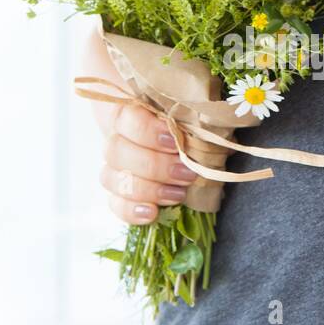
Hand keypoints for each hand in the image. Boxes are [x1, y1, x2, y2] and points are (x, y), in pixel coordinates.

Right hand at [99, 105, 197, 223]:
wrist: (176, 143)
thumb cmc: (185, 124)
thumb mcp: (190, 113)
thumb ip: (193, 116)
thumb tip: (213, 127)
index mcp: (133, 111)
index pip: (126, 119)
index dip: (147, 131)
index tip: (175, 141)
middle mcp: (117, 137)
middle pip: (116, 151)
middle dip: (154, 165)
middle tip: (186, 174)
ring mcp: (114, 166)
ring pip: (110, 178)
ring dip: (146, 189)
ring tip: (178, 195)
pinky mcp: (119, 193)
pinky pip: (115, 204)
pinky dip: (131, 211)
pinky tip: (151, 213)